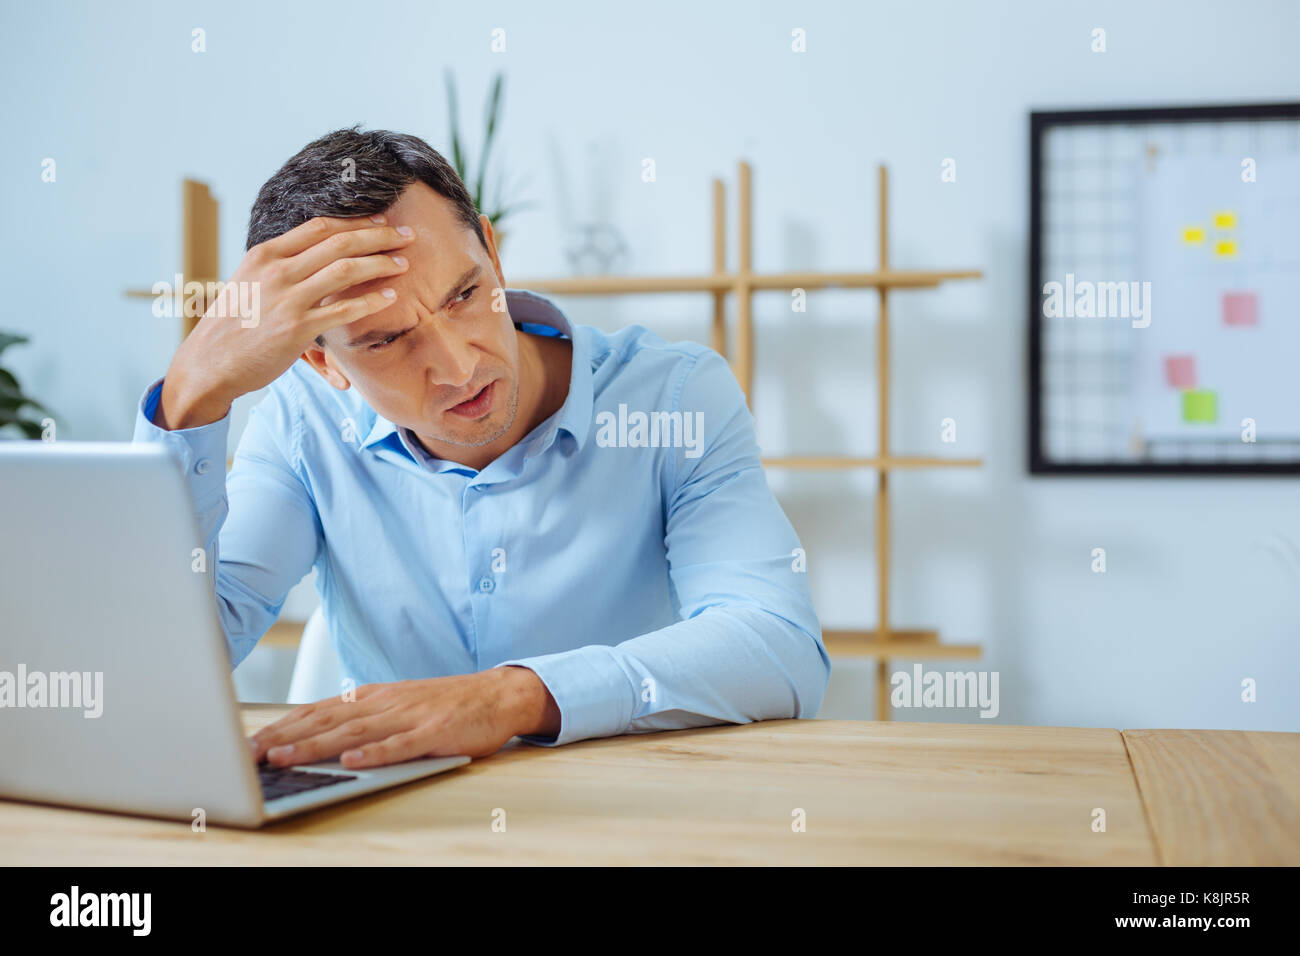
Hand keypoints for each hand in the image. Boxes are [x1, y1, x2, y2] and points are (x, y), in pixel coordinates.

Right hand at [155, 214, 417, 429]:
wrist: (209, 362)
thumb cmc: (233, 324)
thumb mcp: (249, 282)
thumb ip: (280, 267)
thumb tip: (312, 256)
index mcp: (264, 254)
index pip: (319, 227)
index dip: (356, 222)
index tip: (382, 220)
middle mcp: (276, 271)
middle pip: (339, 243)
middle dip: (379, 236)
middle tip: (407, 236)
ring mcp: (287, 299)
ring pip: (345, 270)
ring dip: (381, 264)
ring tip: (404, 264)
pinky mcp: (297, 330)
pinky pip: (344, 310)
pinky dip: (372, 301)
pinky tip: (392, 298)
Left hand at [249, 666, 560, 767]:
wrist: (498, 694)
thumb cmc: (444, 704)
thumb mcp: (397, 705)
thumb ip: (362, 719)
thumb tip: (318, 736)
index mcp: (372, 697)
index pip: (317, 711)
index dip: (282, 727)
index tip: (249, 743)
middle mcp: (385, 702)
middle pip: (326, 721)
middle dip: (284, 737)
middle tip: (249, 754)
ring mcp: (409, 716)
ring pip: (354, 733)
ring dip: (316, 746)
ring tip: (284, 759)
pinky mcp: (434, 732)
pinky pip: (400, 745)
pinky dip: (375, 753)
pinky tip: (352, 762)